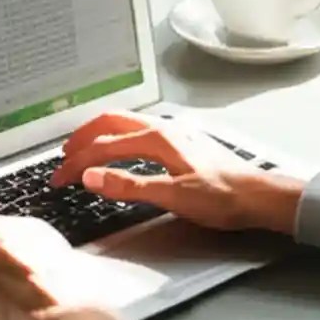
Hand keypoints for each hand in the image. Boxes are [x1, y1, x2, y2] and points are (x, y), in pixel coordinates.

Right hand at [50, 111, 303, 233]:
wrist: (259, 197)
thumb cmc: (222, 197)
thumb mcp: (172, 196)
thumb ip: (128, 185)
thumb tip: (92, 176)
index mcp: (158, 139)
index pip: (104, 146)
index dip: (77, 162)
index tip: (59, 178)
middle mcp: (164, 129)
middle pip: (110, 122)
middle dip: (82, 138)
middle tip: (64, 157)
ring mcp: (175, 133)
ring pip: (125, 123)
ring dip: (100, 134)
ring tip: (84, 149)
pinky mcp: (183, 142)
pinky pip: (139, 131)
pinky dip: (118, 138)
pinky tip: (120, 151)